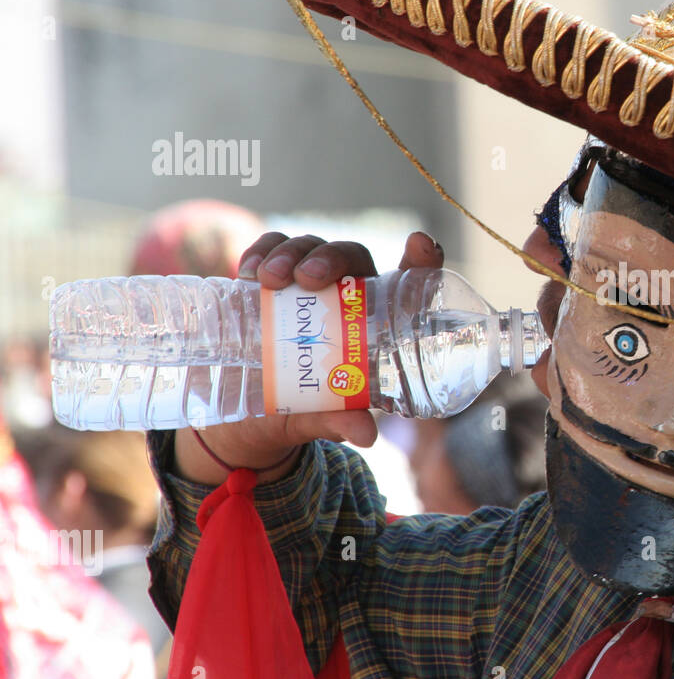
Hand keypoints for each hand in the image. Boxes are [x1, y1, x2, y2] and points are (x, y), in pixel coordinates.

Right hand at [174, 231, 442, 485]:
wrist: (247, 418)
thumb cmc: (301, 412)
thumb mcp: (319, 418)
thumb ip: (339, 420)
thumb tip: (365, 434)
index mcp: (372, 324)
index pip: (407, 282)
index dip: (421, 260)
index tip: (420, 243)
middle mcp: (344, 295)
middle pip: (351, 256)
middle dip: (331, 257)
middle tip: (306, 279)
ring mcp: (305, 284)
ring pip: (310, 247)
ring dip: (289, 253)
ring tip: (267, 281)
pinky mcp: (268, 281)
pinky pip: (269, 250)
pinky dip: (260, 251)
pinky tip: (248, 270)